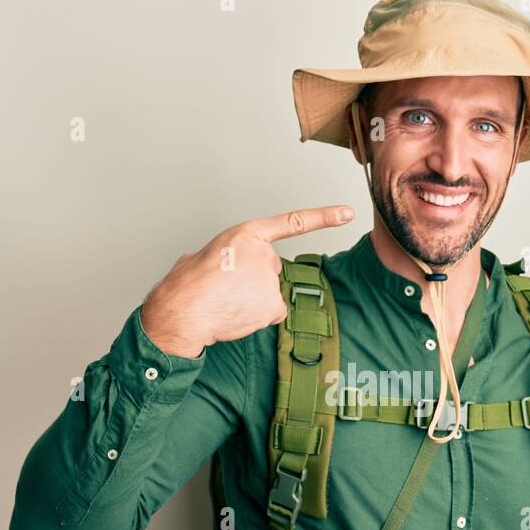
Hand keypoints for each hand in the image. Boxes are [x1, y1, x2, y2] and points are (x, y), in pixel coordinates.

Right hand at [141, 204, 354, 356]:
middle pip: (271, 270)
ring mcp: (271, 279)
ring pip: (270, 294)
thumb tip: (219, 266)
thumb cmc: (187, 285)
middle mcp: (264, 254)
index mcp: (245, 235)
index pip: (293, 222)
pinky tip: (237, 314)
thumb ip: (223, 256)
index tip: (346, 213)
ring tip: (228, 302)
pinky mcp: (274, 303)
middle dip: (253, 281)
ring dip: (253, 300)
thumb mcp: (201, 255)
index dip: (324, 217)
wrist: (183, 310)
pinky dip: (256, 317)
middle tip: (228, 289)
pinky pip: (271, 313)